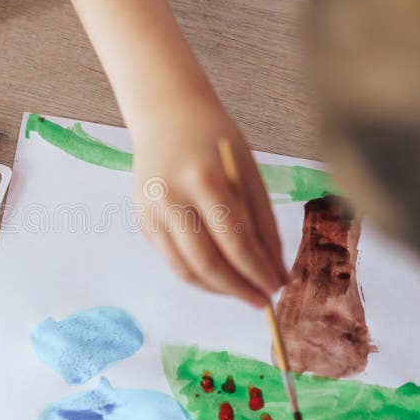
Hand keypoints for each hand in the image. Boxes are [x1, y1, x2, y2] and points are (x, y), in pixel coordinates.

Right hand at [131, 99, 287, 307]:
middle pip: (206, 263)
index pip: (234, 242)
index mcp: (203, 180)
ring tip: (242, 291)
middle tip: (261, 301)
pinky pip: (172, 259)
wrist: (168, 118)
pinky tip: (220, 275)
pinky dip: (198, 274)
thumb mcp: (249, 174)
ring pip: (184, 270)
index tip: (277, 287)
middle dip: (238, 289)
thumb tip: (275, 273)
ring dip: (217, 289)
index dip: (258, 271)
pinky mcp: (142, 220)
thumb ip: (262, 224)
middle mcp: (170, 198)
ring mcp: (150, 212)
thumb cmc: (217, 143)